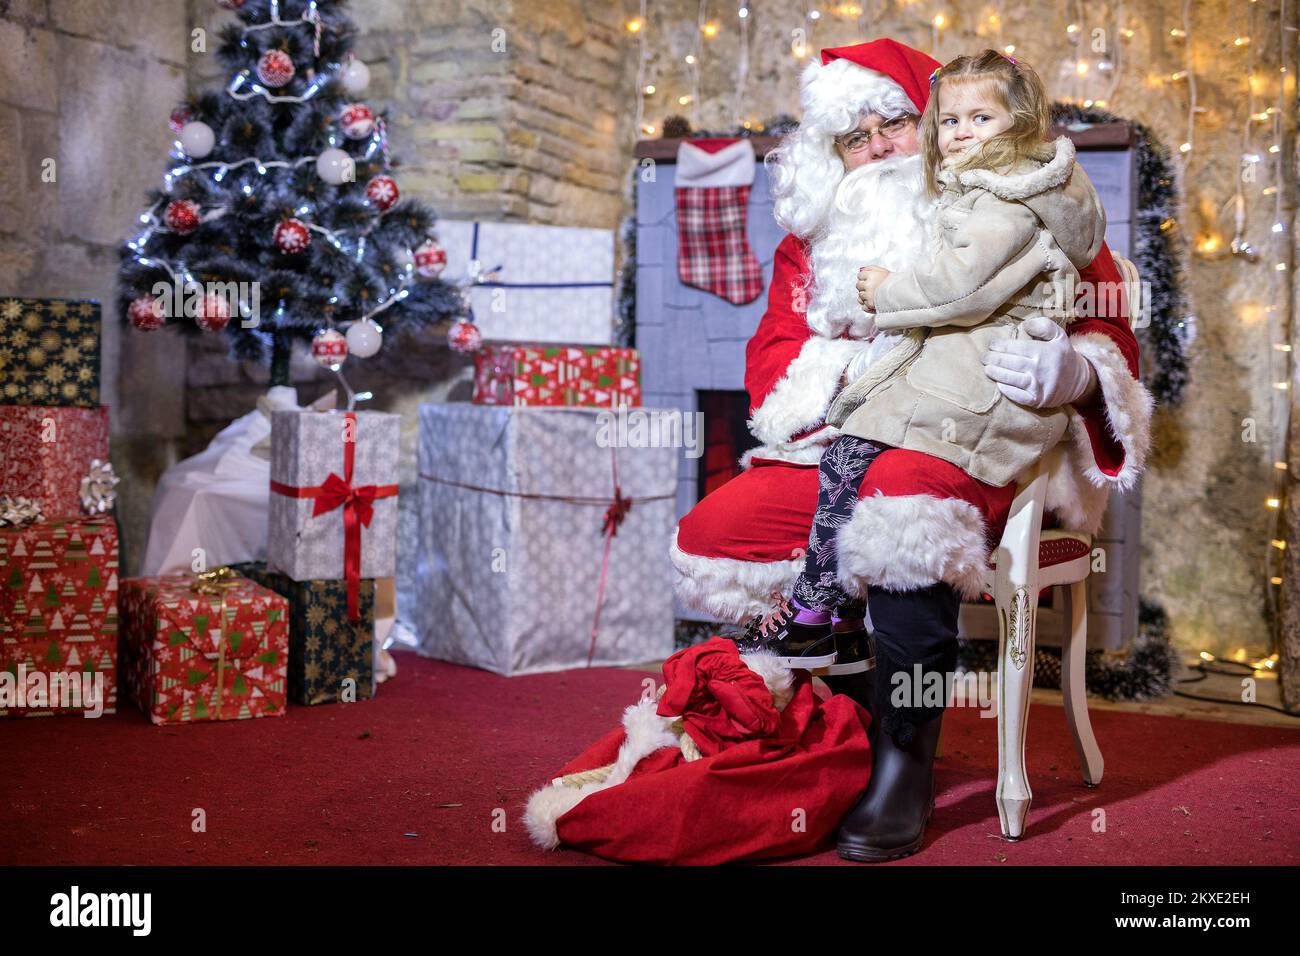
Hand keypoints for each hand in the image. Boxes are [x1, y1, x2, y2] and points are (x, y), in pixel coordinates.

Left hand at [857, 266, 889, 311]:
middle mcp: (868, 285)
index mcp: (871, 275)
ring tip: (875, 295)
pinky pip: (863, 306)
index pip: (860, 275)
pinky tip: (873, 302)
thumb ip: (871, 269)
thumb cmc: (892, 282)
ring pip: (860, 296)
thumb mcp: (883, 271)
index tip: (870, 280)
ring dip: (866, 296)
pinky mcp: (870, 304)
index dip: (864, 278)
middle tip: (872, 287)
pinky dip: (867, 305)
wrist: (901, 292)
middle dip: (863, 286)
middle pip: (858, 285)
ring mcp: (868, 295)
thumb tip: (862, 269)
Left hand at [981, 315, 1097, 407]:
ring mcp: (1039, 386)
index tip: (992, 345)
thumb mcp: (1059, 336)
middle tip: (983, 357)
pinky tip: (998, 384)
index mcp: (1045, 351)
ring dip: (996, 373)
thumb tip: (1024, 325)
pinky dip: (1006, 390)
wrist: (1078, 381)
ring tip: (987, 369)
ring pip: (1011, 378)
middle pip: (1011, 363)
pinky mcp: (1037, 399)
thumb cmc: (1062, 355)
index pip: (1017, 348)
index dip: (1001, 346)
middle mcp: (1041, 368)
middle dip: (994, 359)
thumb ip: (1044, 326)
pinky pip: (1017, 395)